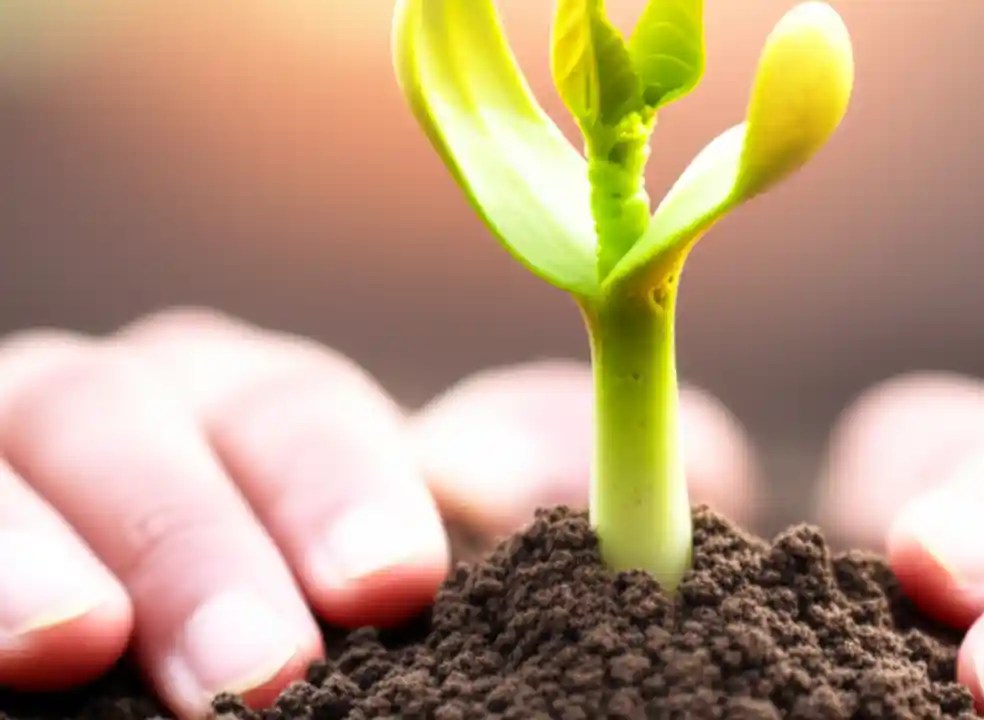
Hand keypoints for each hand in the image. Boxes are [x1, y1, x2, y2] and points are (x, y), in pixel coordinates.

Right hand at [0, 309, 756, 717]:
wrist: (311, 636)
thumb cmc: (401, 584)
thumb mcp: (495, 529)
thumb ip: (534, 468)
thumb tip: (481, 474)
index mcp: (260, 413)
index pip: (290, 414)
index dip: (332, 485)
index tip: (391, 583)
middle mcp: (129, 424)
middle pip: (122, 418)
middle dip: (186, 537)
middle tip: (261, 671)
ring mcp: (25, 485)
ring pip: (1, 463)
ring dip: (25, 550)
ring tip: (71, 647)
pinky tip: (0, 662)